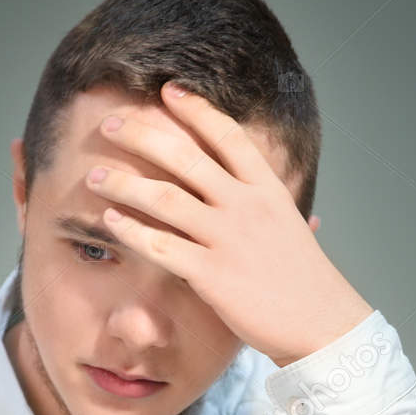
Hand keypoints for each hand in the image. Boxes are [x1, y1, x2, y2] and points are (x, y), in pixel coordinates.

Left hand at [86, 81, 373, 366]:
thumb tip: (272, 190)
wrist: (322, 323)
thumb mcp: (292, 228)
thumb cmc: (305, 279)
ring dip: (123, 183)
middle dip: (141, 135)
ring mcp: (228, 239)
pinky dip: (131, 231)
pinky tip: (109, 222)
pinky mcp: (211, 275)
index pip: (226, 136)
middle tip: (109, 125)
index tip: (168, 91)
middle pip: (184, 157)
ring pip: (164, 199)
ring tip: (93, 175)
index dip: (195, 109)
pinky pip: (160, 247)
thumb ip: (269, 205)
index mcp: (267, 189)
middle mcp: (245, 206)